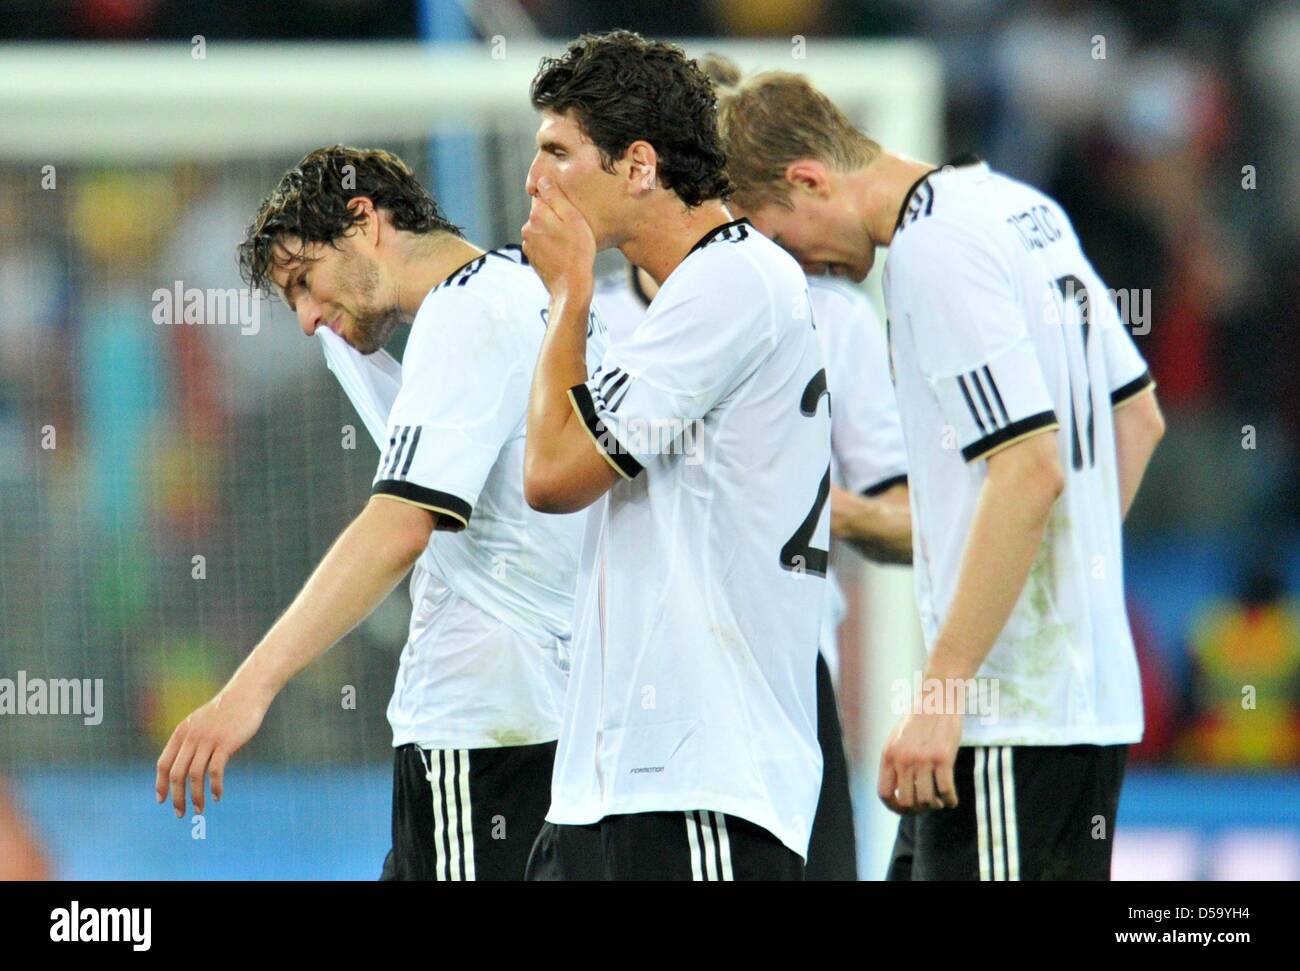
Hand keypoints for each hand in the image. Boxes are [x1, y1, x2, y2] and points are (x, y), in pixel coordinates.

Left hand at [155, 682, 269, 816]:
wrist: (246, 694)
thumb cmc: (225, 711)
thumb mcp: (201, 723)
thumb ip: (191, 740)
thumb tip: (186, 765)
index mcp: (181, 733)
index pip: (163, 764)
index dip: (160, 784)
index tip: (162, 800)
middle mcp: (191, 737)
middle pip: (177, 774)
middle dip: (177, 797)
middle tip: (180, 813)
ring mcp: (208, 740)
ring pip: (195, 775)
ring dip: (195, 796)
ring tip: (199, 809)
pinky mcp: (225, 743)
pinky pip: (215, 770)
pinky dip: (214, 786)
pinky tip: (217, 796)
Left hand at [521, 177, 595, 300]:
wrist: (571, 286)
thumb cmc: (578, 252)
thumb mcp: (573, 219)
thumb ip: (555, 197)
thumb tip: (542, 180)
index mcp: (537, 214)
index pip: (544, 197)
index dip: (559, 203)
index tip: (570, 213)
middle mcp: (527, 227)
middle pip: (542, 214)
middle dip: (556, 218)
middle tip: (574, 230)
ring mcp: (528, 244)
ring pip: (542, 230)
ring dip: (553, 233)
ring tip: (570, 245)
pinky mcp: (532, 257)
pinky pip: (542, 245)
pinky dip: (551, 247)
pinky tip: (564, 254)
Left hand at [877, 709, 961, 813]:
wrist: (937, 698)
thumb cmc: (920, 721)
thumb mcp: (898, 739)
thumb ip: (895, 763)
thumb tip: (898, 792)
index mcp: (889, 755)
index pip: (884, 793)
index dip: (894, 807)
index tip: (906, 808)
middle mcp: (903, 759)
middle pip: (906, 801)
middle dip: (917, 809)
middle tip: (926, 804)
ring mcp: (923, 759)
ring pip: (927, 800)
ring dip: (934, 805)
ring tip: (938, 801)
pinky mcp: (944, 758)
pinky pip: (946, 791)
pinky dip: (950, 801)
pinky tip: (952, 800)